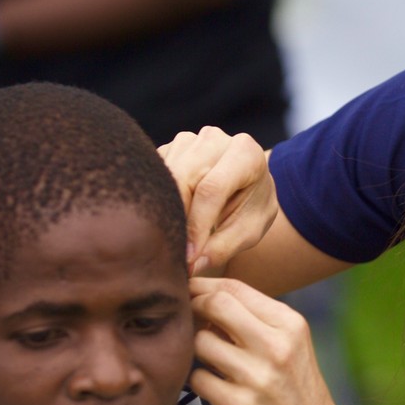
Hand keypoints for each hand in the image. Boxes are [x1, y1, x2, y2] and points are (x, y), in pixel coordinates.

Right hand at [158, 128, 276, 276]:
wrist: (246, 186)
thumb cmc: (250, 210)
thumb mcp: (248, 232)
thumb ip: (223, 247)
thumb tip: (192, 265)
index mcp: (245, 153)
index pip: (212, 189)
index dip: (197, 225)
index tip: (189, 257)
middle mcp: (215, 139)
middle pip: (182, 178)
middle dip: (175, 217)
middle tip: (174, 252)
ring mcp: (189, 140)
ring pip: (164, 176)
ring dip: (163, 210)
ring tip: (170, 240)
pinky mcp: (169, 148)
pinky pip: (153, 176)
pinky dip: (156, 201)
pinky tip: (164, 222)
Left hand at [189, 277, 348, 404]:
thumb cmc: (295, 389)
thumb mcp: (289, 344)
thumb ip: (253, 319)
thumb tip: (201, 296)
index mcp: (290, 324)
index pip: (234, 288)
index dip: (203, 287)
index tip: (190, 294)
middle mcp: (276, 347)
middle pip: (214, 304)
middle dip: (194, 308)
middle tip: (190, 321)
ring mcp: (258, 377)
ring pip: (201, 342)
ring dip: (197, 349)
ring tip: (212, 361)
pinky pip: (199, 378)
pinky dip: (200, 381)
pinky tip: (216, 387)